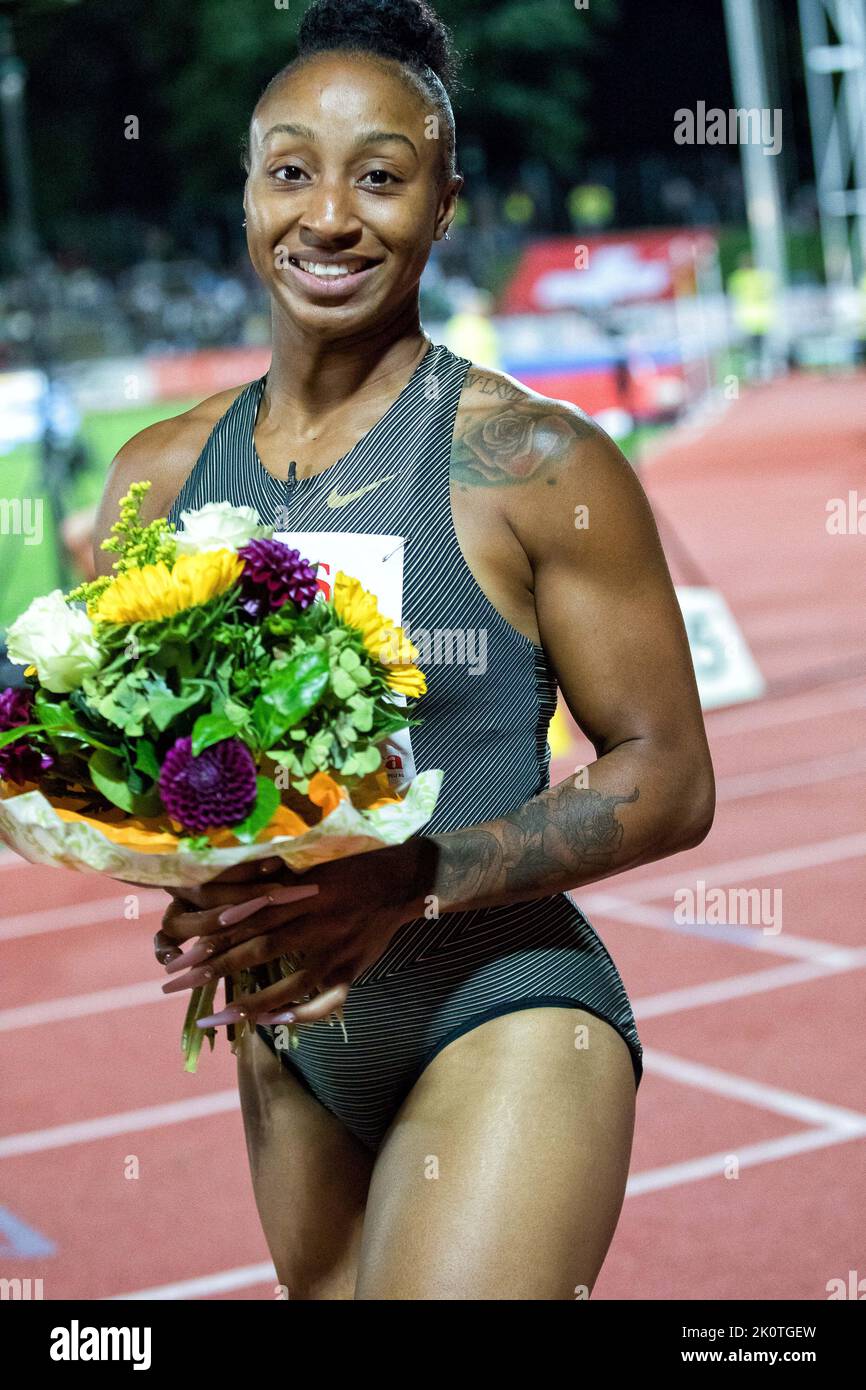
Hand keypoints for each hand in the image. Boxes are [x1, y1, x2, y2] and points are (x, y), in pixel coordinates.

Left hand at [157, 837, 439, 1027]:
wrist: (402, 880)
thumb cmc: (350, 868)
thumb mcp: (310, 865)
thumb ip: (274, 881)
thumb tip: (228, 892)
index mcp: (301, 893)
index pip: (248, 917)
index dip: (213, 936)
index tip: (181, 952)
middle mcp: (316, 922)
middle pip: (259, 949)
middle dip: (216, 968)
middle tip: (180, 984)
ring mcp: (335, 950)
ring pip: (290, 982)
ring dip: (252, 1002)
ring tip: (218, 1016)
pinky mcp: (353, 969)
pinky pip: (326, 999)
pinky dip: (301, 1014)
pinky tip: (274, 1022)